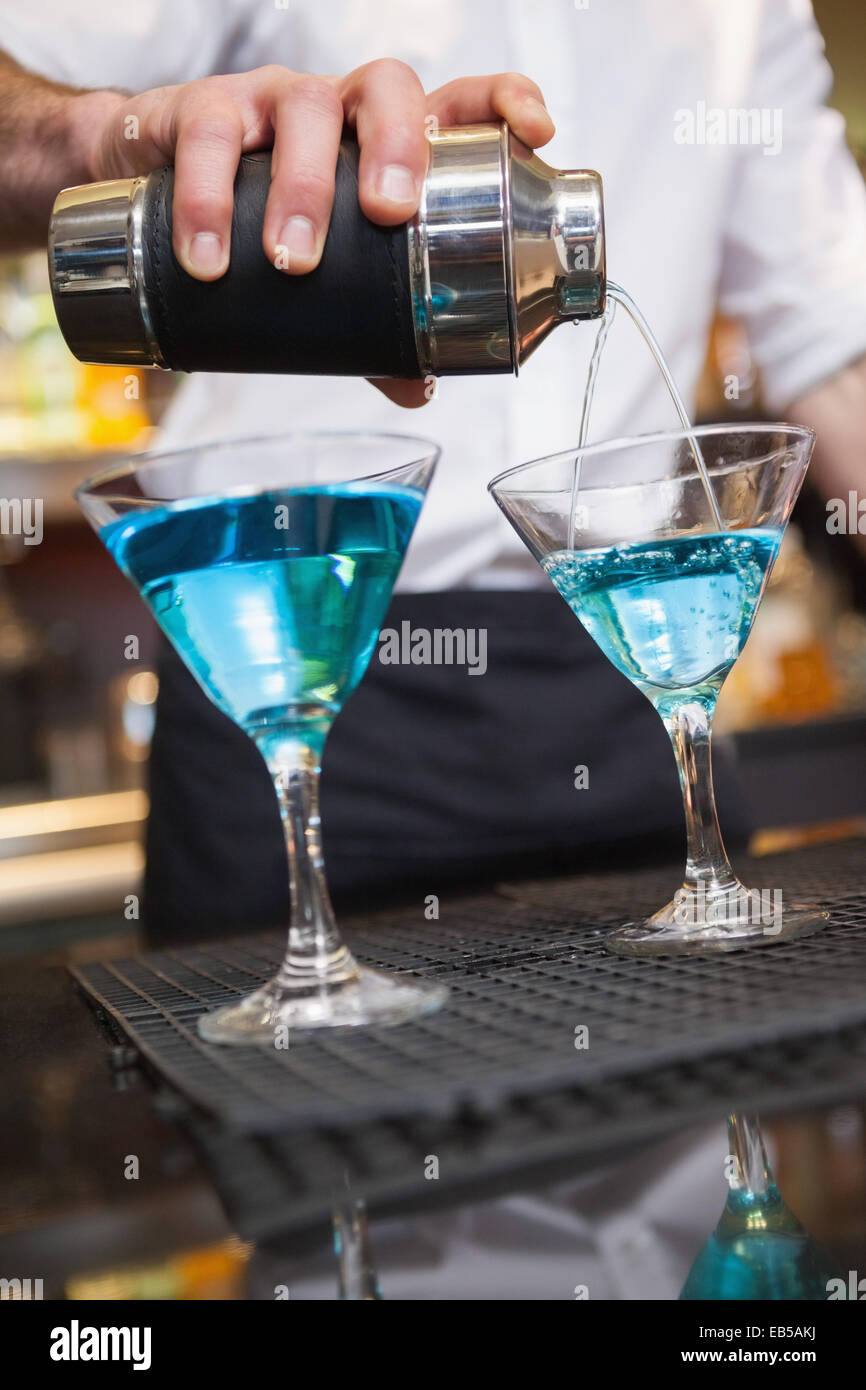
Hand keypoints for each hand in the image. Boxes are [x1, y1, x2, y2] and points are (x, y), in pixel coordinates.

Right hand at [74, 61, 554, 403]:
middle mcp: (340, 112)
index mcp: (387, 144)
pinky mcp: (202, 111)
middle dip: (396, 146)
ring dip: (300, 186)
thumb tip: (421, 388)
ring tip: (290, 259)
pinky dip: (207, 197)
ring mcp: (273, 104)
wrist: (156, 188)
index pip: (457, 102)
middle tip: (387, 213)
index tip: (534, 130)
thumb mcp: (332, 278)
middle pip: (386, 90)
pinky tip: (207, 255)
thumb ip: (376, 329)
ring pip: (303, 109)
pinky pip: (209, 134)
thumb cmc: (264, 222)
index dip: (502, 102)